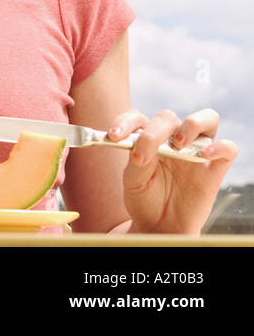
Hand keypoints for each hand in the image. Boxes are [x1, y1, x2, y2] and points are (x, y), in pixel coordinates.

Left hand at [108, 107, 237, 234]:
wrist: (160, 226)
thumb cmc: (144, 199)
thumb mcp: (134, 181)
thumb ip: (138, 162)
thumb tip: (144, 149)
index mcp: (148, 139)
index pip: (138, 118)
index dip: (125, 121)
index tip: (114, 136)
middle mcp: (172, 140)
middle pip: (168, 117)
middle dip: (154, 131)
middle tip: (145, 152)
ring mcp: (195, 152)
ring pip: (207, 119)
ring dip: (192, 125)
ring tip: (179, 144)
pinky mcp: (214, 169)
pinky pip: (229, 149)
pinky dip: (220, 146)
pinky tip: (205, 155)